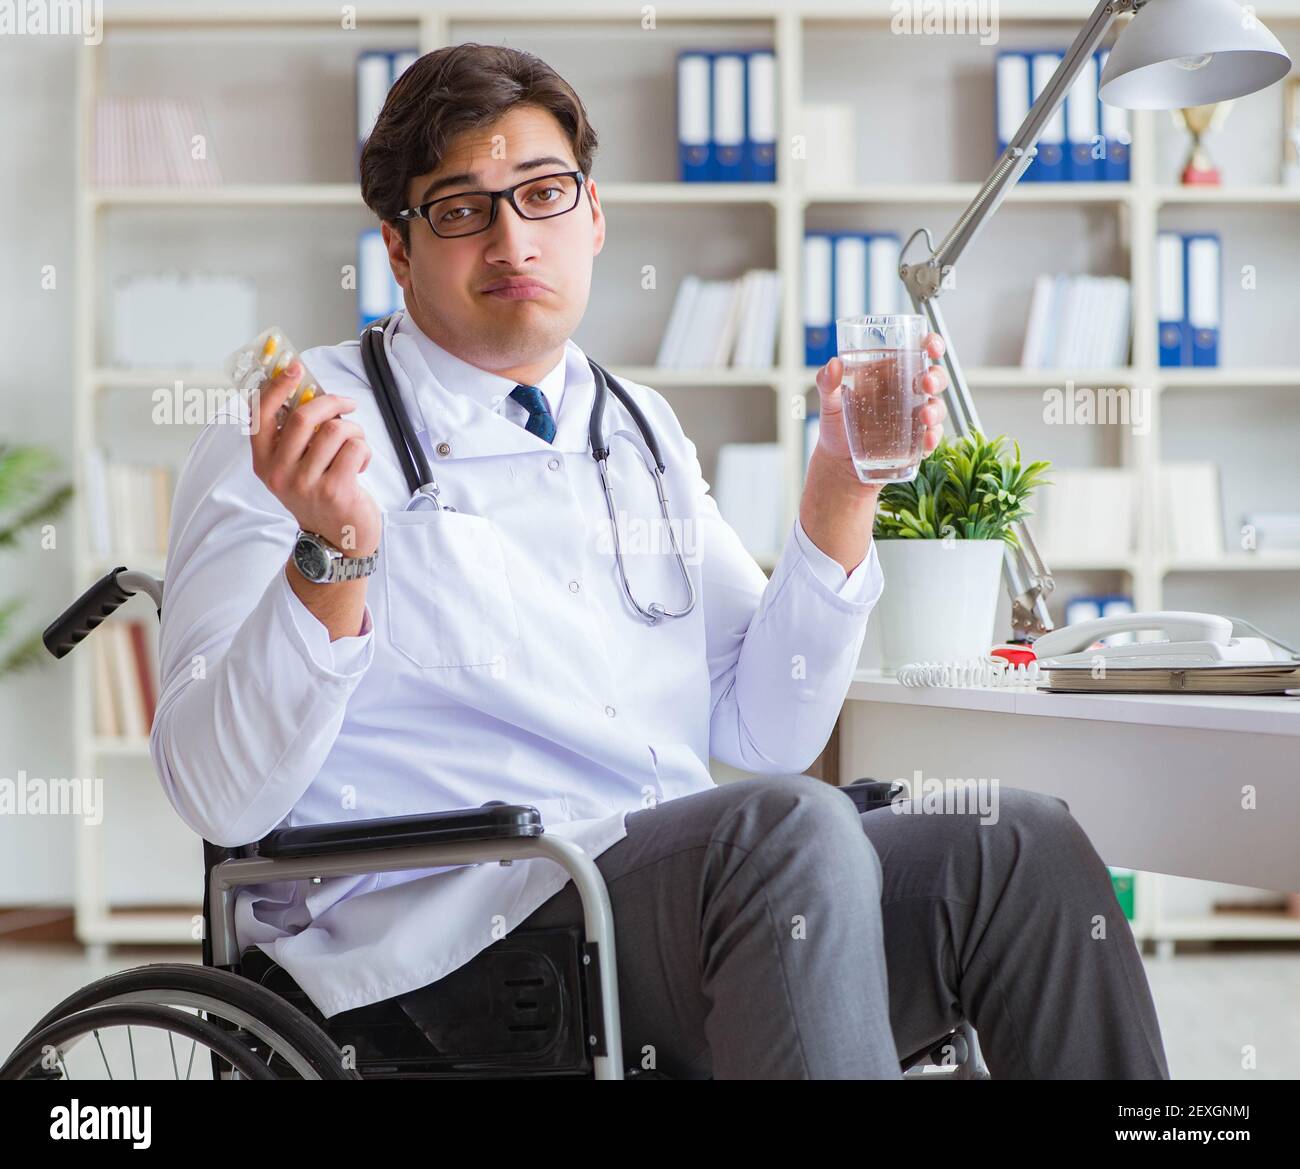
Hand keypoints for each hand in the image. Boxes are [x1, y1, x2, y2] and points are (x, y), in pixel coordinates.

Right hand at [249, 360, 380, 556]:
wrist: (337, 539)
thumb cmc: (320, 493)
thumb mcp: (296, 465)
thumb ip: (296, 434)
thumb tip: (306, 390)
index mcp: (264, 461)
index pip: (261, 414)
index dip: (277, 386)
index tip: (295, 368)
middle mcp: (279, 472)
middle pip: (305, 416)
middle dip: (332, 402)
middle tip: (346, 405)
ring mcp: (305, 484)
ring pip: (335, 431)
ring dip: (354, 430)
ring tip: (356, 445)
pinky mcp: (334, 490)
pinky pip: (355, 448)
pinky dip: (365, 450)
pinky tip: (361, 465)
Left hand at [813, 333, 949, 477]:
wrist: (837, 463)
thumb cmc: (836, 425)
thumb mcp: (829, 401)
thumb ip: (827, 382)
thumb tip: (833, 364)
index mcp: (890, 374)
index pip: (917, 352)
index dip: (931, 344)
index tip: (931, 347)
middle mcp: (907, 393)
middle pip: (934, 377)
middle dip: (936, 378)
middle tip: (926, 383)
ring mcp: (914, 417)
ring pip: (937, 406)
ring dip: (936, 409)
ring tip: (925, 416)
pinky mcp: (916, 441)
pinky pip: (932, 437)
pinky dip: (933, 437)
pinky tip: (926, 441)